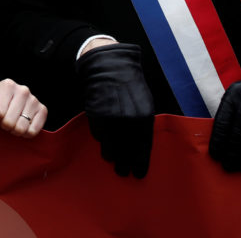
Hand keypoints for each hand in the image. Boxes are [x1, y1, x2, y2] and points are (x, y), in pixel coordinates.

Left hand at [0, 79, 46, 137]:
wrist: (7, 109)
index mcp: (7, 85)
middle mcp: (23, 90)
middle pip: (10, 121)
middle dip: (4, 126)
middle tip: (3, 122)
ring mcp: (34, 99)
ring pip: (22, 127)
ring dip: (14, 131)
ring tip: (12, 124)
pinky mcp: (43, 110)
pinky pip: (33, 131)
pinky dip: (26, 134)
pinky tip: (22, 127)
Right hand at [75, 42, 154, 177]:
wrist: (109, 67)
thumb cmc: (130, 85)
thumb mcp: (144, 102)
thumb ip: (143, 124)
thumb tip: (141, 145)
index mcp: (144, 117)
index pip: (144, 147)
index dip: (141, 163)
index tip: (138, 174)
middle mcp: (128, 120)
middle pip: (127, 150)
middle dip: (125, 164)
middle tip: (123, 172)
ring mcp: (111, 119)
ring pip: (110, 146)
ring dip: (112, 155)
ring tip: (112, 160)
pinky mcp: (96, 116)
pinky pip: (98, 135)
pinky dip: (101, 140)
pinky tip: (103, 143)